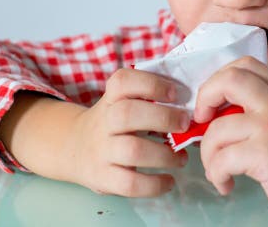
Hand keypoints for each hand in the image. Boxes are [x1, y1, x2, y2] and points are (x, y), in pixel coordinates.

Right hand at [65, 68, 190, 196]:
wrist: (73, 148)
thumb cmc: (113, 123)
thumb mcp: (121, 102)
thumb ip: (148, 97)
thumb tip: (194, 100)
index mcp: (111, 98)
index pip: (122, 81)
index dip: (151, 84)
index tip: (175, 93)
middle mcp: (103, 121)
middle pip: (128, 114)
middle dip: (163, 118)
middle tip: (185, 124)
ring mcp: (101, 150)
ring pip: (132, 150)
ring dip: (164, 155)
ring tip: (182, 157)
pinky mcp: (102, 178)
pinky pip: (129, 183)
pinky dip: (154, 185)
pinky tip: (168, 181)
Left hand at [195, 56, 267, 225]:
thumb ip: (261, 108)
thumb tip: (215, 112)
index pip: (245, 64)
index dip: (219, 78)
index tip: (213, 103)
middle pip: (229, 80)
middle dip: (204, 98)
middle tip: (201, 121)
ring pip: (216, 129)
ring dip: (207, 154)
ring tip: (217, 170)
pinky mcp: (265, 154)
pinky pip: (222, 160)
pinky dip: (216, 175)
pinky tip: (226, 184)